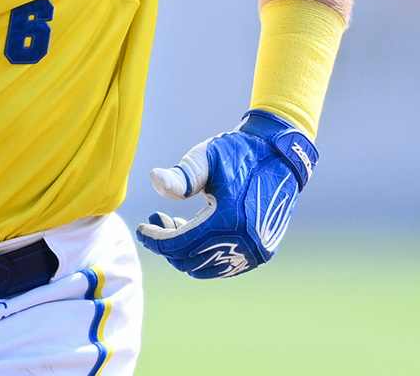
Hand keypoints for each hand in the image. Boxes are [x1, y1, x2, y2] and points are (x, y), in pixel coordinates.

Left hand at [135, 110, 317, 277]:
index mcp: (230, 221)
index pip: (180, 245)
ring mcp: (255, 252)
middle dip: (167, 244)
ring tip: (172, 222)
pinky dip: (203, 254)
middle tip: (155, 219)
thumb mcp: (206, 158)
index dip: (156, 240)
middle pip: (190, 261)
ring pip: (206, 267)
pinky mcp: (260, 252)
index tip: (140, 228)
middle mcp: (245, 244)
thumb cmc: (238, 152)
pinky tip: (193, 229)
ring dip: (184, 251)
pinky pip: (223, 265)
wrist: (280, 156)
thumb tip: (153, 180)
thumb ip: (180, 176)